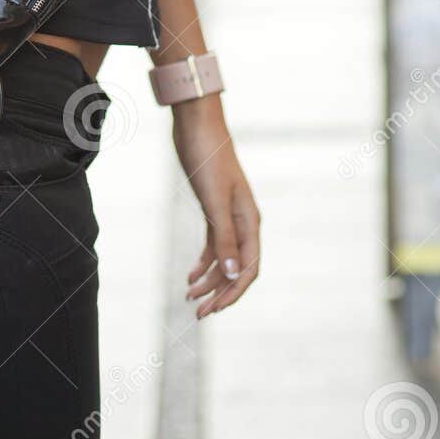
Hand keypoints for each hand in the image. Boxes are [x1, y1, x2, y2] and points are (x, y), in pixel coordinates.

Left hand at [171, 96, 260, 317]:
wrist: (196, 125)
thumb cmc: (208, 158)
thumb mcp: (214, 201)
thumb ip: (224, 238)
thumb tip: (234, 275)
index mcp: (250, 222)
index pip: (248, 268)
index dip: (233, 293)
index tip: (213, 309)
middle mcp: (243, 222)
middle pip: (236, 268)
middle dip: (219, 292)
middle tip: (198, 313)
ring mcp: (228, 216)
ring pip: (224, 259)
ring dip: (209, 280)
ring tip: (189, 297)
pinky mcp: (213, 209)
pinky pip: (214, 245)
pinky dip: (204, 262)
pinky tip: (191, 276)